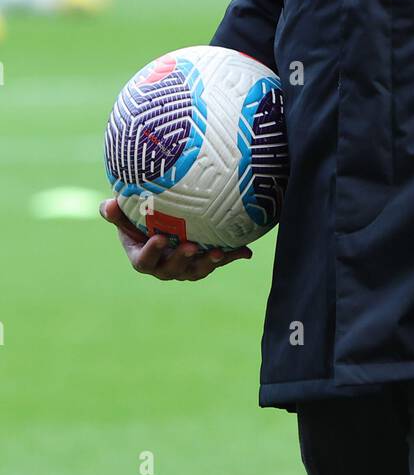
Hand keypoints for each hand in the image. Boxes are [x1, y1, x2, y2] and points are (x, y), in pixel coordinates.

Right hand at [99, 198, 251, 280]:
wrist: (161, 225)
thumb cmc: (139, 219)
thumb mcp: (125, 215)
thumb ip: (115, 212)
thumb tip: (106, 204)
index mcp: (143, 257)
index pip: (144, 261)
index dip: (152, 252)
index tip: (160, 238)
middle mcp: (164, 267)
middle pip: (172, 270)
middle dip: (182, 260)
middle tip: (191, 247)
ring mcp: (186, 267)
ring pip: (197, 271)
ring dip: (208, 263)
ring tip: (219, 253)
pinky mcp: (204, 262)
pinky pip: (219, 261)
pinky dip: (232, 256)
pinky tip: (246, 252)